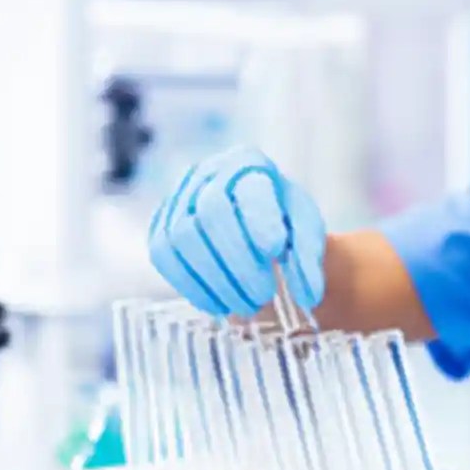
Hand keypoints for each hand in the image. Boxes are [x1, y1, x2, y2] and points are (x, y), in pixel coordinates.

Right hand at [148, 146, 325, 316]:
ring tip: (246, 306)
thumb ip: (309, 258)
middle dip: (238, 262)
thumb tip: (308, 294)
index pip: (247, 189)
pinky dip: (192, 286)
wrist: (251, 226)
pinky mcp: (160, 228)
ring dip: (215, 280)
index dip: (259, 220)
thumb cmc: (281, 222)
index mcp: (248, 164)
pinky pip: (163, 256)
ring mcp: (177, 199)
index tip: (275, 251)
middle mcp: (206, 174)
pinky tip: (219, 305)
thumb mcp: (305, 232)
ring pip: (182, 237)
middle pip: (211, 214)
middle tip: (263, 295)